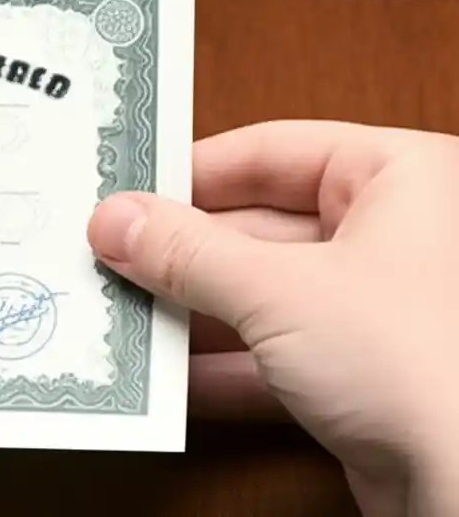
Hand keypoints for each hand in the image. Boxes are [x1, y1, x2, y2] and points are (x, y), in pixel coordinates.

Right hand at [88, 120, 458, 516]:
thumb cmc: (424, 365)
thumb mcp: (280, 291)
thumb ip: (186, 253)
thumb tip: (115, 221)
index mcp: (400, 180)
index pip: (271, 151)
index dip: (191, 173)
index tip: (125, 194)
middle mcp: (395, 237)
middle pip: (256, 227)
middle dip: (179, 253)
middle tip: (106, 260)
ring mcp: (379, 311)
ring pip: (260, 295)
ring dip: (190, 312)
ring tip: (121, 315)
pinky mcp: (365, 378)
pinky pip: (274, 356)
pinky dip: (220, 365)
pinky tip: (164, 376)